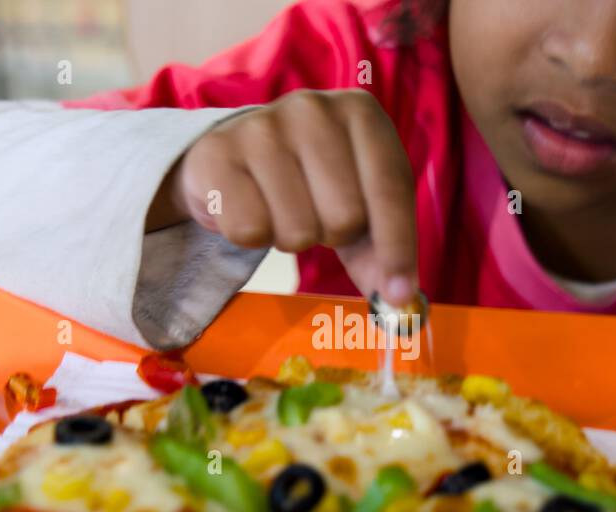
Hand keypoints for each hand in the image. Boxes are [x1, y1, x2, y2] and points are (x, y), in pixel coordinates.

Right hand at [149, 89, 418, 306]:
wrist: (235, 153)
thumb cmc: (311, 180)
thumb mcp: (358, 201)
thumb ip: (382, 248)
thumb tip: (396, 298)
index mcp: (361, 113)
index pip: (389, 189)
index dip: (397, 247)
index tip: (398, 293)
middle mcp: (313, 109)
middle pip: (345, 216)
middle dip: (332, 233)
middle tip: (316, 214)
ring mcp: (262, 127)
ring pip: (298, 230)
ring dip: (292, 237)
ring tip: (281, 209)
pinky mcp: (217, 153)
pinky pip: (248, 231)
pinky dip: (251, 236)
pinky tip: (250, 206)